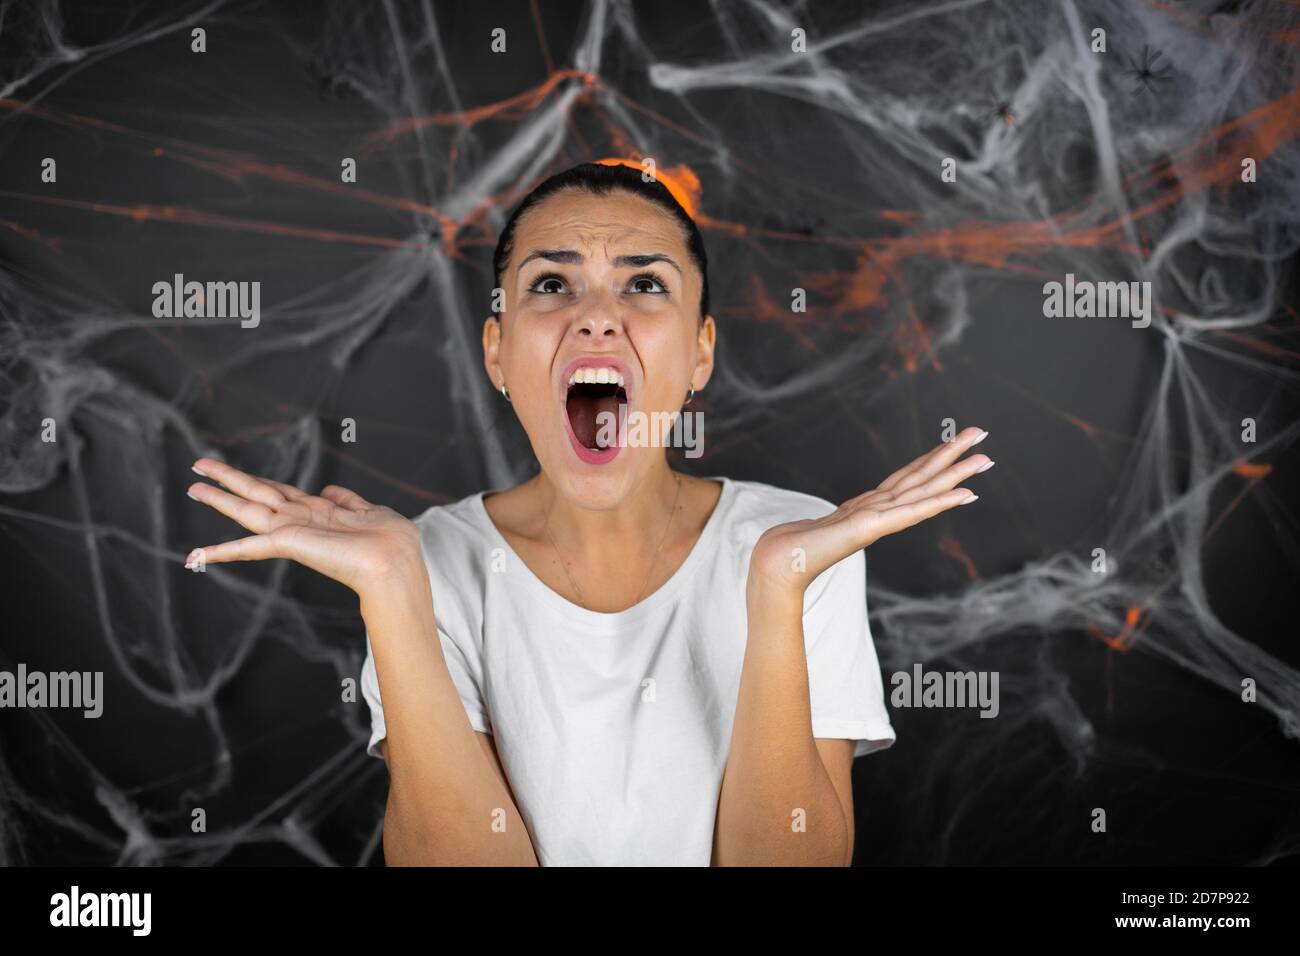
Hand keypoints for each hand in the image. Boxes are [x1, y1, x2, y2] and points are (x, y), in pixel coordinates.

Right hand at [183, 458, 423, 595]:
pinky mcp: (289, 543)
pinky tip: (197, 556)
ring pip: (247, 508)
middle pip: (256, 492)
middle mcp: (300, 518)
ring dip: (219, 497)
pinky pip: (249, 546)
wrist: (395, 564)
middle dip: (228, 479)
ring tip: (193, 487)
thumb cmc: (391, 541)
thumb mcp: (370, 511)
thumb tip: (329, 490)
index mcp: (318, 510)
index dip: (258, 482)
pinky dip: (222, 551)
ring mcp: (292, 530)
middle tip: (199, 464)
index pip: (280, 492)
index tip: (238, 476)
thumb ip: (348, 500)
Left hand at [748, 426, 992, 599]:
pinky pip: (910, 512)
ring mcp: (876, 520)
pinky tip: (961, 495)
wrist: (778, 566)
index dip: (933, 462)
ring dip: (955, 474)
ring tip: (983, 458)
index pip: (908, 479)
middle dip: (954, 458)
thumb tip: (848, 517)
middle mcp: (878, 512)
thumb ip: (844, 519)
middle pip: (923, 478)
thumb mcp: (826, 523)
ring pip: (923, 490)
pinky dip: (938, 502)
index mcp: (869, 508)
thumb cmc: (794, 549)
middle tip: (984, 439)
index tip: (957, 445)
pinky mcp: (869, 528)